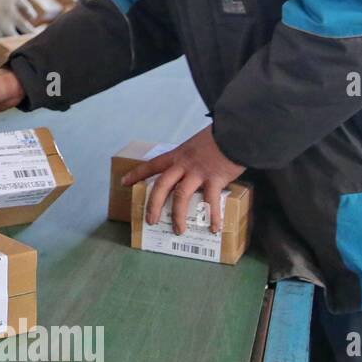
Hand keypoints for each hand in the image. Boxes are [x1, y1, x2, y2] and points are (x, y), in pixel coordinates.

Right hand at [0, 0, 36, 37]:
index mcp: (11, 14)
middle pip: (13, 37)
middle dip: (19, 39)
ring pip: (2, 39)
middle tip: (24, 39)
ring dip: (8, 39)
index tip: (34, 34)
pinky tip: (3, 33)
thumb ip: (26, 7)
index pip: (24, 28)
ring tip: (13, 37)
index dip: (31, 32)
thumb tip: (34, 17)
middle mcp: (2, 22)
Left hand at [122, 126, 245, 233]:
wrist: (237, 131)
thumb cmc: (219, 136)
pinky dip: (212, 216)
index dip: (137, 174)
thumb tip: (191, 168)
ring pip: (180, 196)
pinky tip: (213, 228)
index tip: (124, 182)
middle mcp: (184, 165)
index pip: (152, 165)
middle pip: (162, 186)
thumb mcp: (197, 143)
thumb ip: (191, 157)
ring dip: (177, 216)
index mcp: (178, 155)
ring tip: (178, 231)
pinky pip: (211, 202)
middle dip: (153, 205)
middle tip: (149, 220)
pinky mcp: (215, 179)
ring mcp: (199, 173)